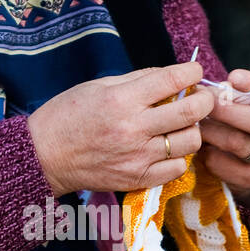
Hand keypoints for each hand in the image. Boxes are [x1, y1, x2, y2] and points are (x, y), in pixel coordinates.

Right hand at [27, 61, 214, 196]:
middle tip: (200, 98)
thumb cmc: (68, 116)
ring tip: (179, 126)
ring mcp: (138, 157)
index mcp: (122, 100)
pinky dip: (178, 156)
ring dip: (191, 130)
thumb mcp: (98, 86)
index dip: (192, 71)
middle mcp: (133, 129)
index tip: (194, 71)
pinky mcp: (138, 179)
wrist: (45, 156)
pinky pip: (177, 168)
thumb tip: (171, 76)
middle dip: (204, 100)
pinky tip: (166, 148)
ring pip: (190, 141)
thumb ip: (137, 80)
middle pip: (191, 112)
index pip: (172, 80)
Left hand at [198, 70, 249, 204]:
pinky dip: (206, 152)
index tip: (233, 76)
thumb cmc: (243, 121)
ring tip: (196, 122)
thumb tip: (203, 89)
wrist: (249, 162)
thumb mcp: (246, 104)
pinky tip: (200, 145)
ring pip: (236, 143)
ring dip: (211, 130)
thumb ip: (232, 93)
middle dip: (228, 110)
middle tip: (205, 102)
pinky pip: (222, 163)